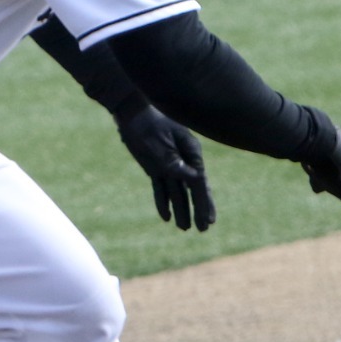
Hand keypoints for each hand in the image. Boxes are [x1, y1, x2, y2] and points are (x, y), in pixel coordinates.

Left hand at [116, 106, 214, 230]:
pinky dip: (163, 201)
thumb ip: (175, 162)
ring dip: (182, 209)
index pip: (199, 182)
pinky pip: (161, 188)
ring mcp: (170, 164)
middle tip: (204, 229)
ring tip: (185, 228)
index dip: (204, 203)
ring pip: (178, 191)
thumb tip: (195, 178)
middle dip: (198, 209)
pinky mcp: (156, 167)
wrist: (131, 112)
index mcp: (190, 152)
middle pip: (193, 189)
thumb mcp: (160, 142)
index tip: (209, 220)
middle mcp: (183, 160)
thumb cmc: (148, 123)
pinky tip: (165, 217)